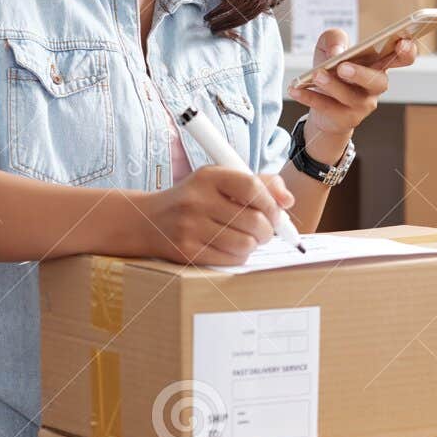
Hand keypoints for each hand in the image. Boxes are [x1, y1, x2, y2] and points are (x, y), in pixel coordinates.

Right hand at [135, 165, 294, 266]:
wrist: (148, 221)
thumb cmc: (194, 199)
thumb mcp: (219, 181)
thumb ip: (257, 183)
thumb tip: (288, 201)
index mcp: (208, 177)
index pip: (252, 187)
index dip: (271, 203)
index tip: (276, 211)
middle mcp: (197, 200)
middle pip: (254, 220)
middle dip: (268, 229)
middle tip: (265, 230)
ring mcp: (190, 228)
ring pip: (246, 243)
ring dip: (254, 244)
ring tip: (248, 238)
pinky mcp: (188, 252)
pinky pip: (232, 259)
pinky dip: (239, 255)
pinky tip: (232, 247)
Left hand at [286, 28, 418, 161]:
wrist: (322, 104)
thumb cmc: (332, 70)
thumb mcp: (330, 47)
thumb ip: (334, 38)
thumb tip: (337, 53)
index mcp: (379, 64)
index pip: (403, 58)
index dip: (407, 50)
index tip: (402, 41)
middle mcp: (375, 86)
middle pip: (378, 81)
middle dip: (361, 74)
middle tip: (343, 67)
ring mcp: (362, 105)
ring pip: (350, 97)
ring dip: (332, 86)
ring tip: (316, 75)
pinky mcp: (345, 119)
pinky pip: (327, 108)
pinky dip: (310, 97)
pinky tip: (295, 89)